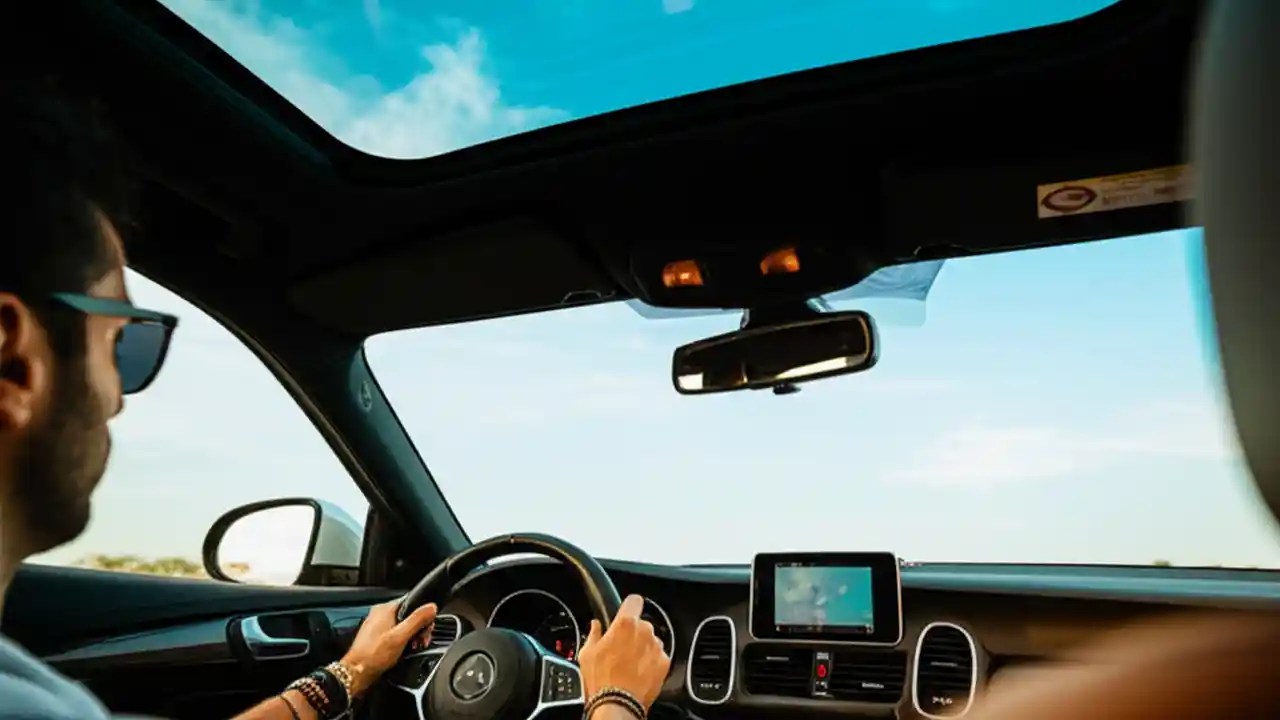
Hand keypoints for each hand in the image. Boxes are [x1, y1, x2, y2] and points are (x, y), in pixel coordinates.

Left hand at [340, 597, 437, 697]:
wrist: (356, 673)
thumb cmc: (374, 655)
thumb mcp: (401, 636)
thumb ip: (417, 620)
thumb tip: (431, 607)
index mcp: (385, 609)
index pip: (412, 603)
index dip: (423, 615)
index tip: (427, 628)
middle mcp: (380, 614)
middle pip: (408, 615)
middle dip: (418, 628)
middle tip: (421, 641)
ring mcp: (377, 626)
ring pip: (402, 626)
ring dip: (411, 636)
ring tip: (413, 647)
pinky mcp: (376, 638)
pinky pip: (395, 634)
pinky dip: (402, 641)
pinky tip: (404, 651)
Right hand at [578, 594, 671, 709]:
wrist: (618, 704)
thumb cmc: (601, 680)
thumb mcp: (587, 653)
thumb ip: (594, 634)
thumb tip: (596, 626)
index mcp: (625, 624)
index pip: (634, 600)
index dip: (629, 605)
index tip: (626, 611)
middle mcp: (644, 632)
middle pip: (642, 623)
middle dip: (634, 632)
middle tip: (622, 647)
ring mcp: (656, 647)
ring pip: (651, 640)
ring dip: (643, 646)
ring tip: (630, 663)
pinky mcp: (664, 662)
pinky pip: (658, 655)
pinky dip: (651, 661)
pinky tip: (639, 671)